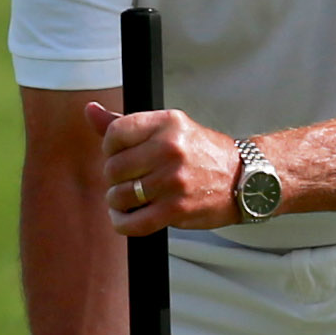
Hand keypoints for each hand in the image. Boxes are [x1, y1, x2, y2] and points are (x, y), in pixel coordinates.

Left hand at [87, 100, 241, 235]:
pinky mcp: (176, 209)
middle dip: (116, 178)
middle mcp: (170, 148)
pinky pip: (132, 223)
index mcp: (167, 123)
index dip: (111, 149)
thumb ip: (126, 124)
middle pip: (113, 168)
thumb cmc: (202, 153)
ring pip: (119, 196)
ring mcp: (173, 180)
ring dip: (119, 202)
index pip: (115, 134)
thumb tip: (90, 111)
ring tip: (131, 199)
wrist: (245, 179)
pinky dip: (123, 223)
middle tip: (130, 180)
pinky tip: (127, 218)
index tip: (122, 155)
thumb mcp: (169, 129)